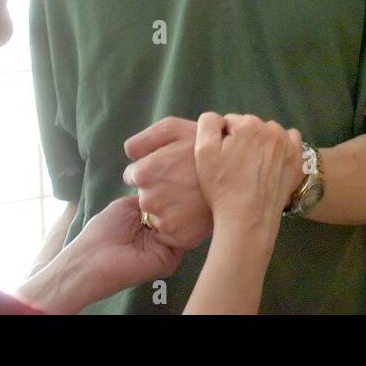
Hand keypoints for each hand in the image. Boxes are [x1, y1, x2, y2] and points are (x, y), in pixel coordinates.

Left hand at [72, 196, 183, 296]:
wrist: (95, 258)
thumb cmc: (105, 229)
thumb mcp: (127, 205)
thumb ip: (148, 198)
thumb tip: (166, 190)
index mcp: (149, 222)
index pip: (169, 206)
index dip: (173, 194)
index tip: (180, 178)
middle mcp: (160, 235)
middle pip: (179, 216)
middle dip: (182, 202)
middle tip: (185, 188)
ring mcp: (167, 248)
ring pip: (185, 228)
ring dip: (184, 213)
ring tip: (181, 199)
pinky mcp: (170, 261)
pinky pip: (184, 241)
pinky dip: (184, 228)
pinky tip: (179, 214)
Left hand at [123, 117, 211, 248]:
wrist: (236, 175)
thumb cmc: (203, 146)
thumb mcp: (173, 128)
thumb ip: (144, 139)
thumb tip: (129, 155)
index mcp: (144, 173)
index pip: (132, 175)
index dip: (150, 170)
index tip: (168, 168)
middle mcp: (149, 199)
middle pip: (143, 195)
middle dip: (158, 188)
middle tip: (182, 181)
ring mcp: (163, 220)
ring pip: (155, 214)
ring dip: (167, 206)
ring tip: (190, 195)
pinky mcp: (178, 237)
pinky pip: (170, 231)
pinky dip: (179, 222)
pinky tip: (193, 211)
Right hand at [195, 113, 303, 235]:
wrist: (248, 218)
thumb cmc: (222, 187)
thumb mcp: (203, 152)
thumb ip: (208, 124)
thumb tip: (220, 119)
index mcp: (248, 124)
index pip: (230, 122)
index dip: (223, 140)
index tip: (223, 159)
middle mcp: (271, 128)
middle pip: (250, 127)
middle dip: (242, 140)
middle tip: (236, 165)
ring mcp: (288, 143)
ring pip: (268, 133)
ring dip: (261, 143)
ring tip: (253, 167)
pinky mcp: (297, 158)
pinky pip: (289, 140)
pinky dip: (281, 146)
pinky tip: (271, 162)